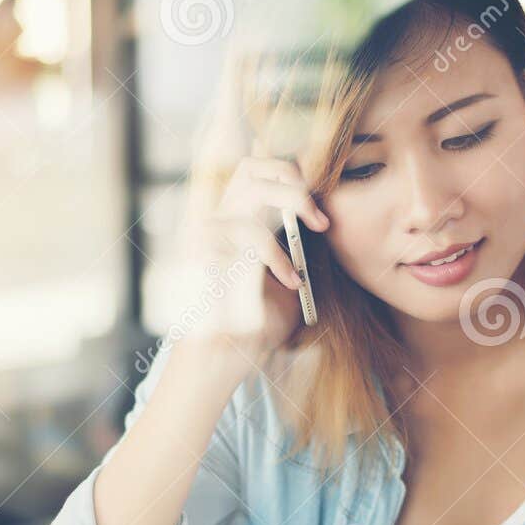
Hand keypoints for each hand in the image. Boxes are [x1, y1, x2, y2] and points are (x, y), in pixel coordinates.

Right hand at [188, 156, 329, 368]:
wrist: (225, 357)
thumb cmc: (258, 321)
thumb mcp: (284, 274)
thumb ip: (294, 243)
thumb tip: (321, 213)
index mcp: (232, 218)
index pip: (253, 167)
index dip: (285, 171)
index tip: (316, 206)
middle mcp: (216, 219)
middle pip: (252, 168)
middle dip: (294, 187)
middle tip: (319, 220)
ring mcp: (206, 233)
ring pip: (252, 193)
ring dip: (290, 212)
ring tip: (311, 243)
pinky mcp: (202, 252)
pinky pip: (250, 235)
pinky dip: (278, 257)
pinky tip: (290, 281)